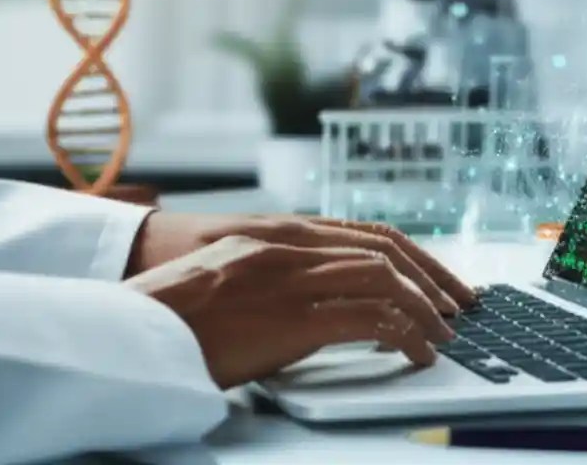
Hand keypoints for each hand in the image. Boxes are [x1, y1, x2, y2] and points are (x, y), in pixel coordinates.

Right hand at [125, 236, 456, 387]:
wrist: (127, 328)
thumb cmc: (168, 313)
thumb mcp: (225, 278)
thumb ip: (268, 276)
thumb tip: (304, 301)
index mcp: (277, 236)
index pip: (366, 234)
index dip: (411, 254)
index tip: (437, 277)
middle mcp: (290, 248)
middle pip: (385, 250)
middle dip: (431, 277)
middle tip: (459, 304)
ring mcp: (292, 279)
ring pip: (385, 279)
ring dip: (425, 307)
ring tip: (444, 334)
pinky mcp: (292, 317)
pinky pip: (369, 320)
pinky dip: (405, 335)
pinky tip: (418, 353)